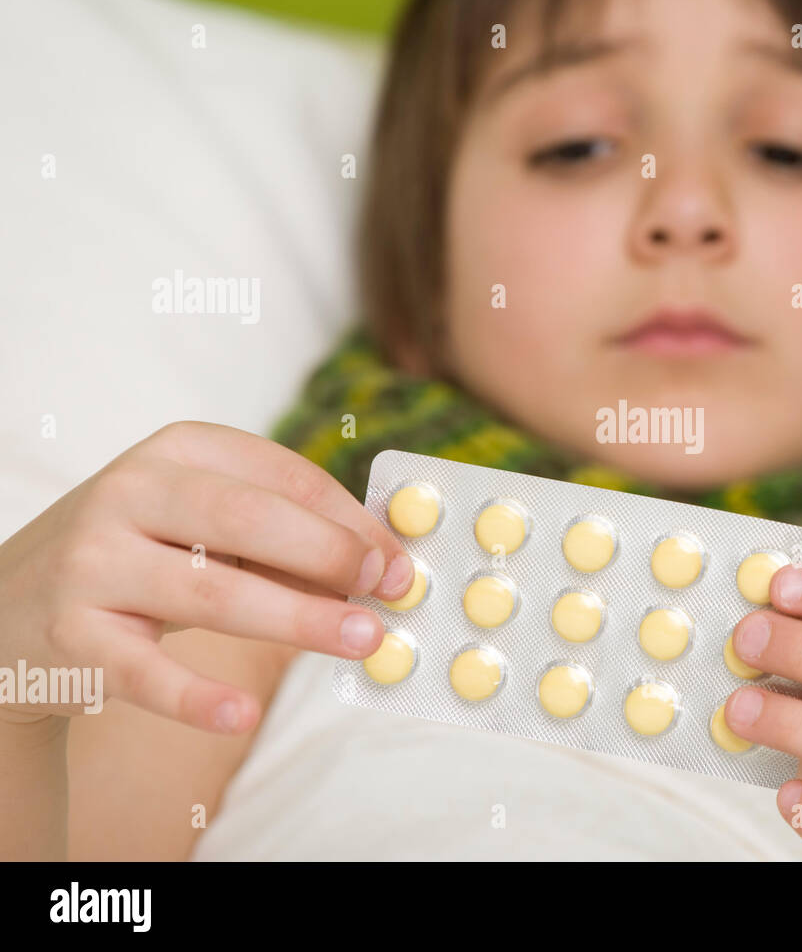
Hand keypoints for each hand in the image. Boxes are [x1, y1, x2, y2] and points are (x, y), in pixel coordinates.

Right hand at [0, 421, 413, 731]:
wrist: (13, 605)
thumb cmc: (146, 556)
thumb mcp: (204, 523)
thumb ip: (284, 536)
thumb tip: (382, 563)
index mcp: (178, 451)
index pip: (281, 476)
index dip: (349, 520)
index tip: (398, 561)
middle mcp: (129, 492)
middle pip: (248, 520)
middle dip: (331, 556)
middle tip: (391, 591)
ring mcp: (94, 562)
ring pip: (213, 592)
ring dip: (300, 619)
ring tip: (363, 640)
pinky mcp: (72, 635)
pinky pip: (144, 671)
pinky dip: (195, 696)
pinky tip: (243, 714)